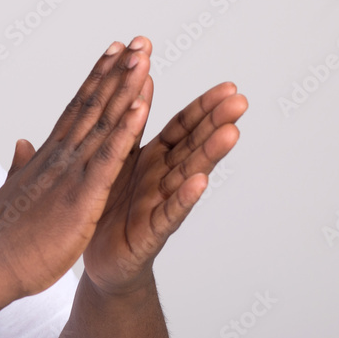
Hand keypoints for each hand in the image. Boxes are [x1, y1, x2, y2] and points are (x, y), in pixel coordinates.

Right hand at [0, 40, 150, 298]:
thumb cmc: (3, 236)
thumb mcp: (13, 191)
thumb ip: (21, 164)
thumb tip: (22, 142)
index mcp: (50, 156)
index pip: (78, 108)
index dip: (98, 78)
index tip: (115, 53)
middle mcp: (62, 155)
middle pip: (94, 104)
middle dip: (118, 71)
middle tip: (140, 42)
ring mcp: (72, 172)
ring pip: (104, 122)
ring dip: (125, 88)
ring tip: (144, 58)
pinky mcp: (84, 195)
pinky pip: (110, 158)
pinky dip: (125, 131)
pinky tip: (141, 107)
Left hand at [83, 78, 248, 295]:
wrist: (98, 260)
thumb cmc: (110, 206)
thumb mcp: (121, 158)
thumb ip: (135, 122)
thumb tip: (145, 77)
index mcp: (153, 159)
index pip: (183, 127)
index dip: (205, 108)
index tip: (230, 88)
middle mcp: (163, 179)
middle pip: (193, 147)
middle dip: (216, 123)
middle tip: (240, 102)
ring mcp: (160, 205)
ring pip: (188, 175)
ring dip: (209, 155)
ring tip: (230, 133)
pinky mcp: (150, 234)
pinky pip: (168, 214)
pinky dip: (184, 199)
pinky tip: (200, 183)